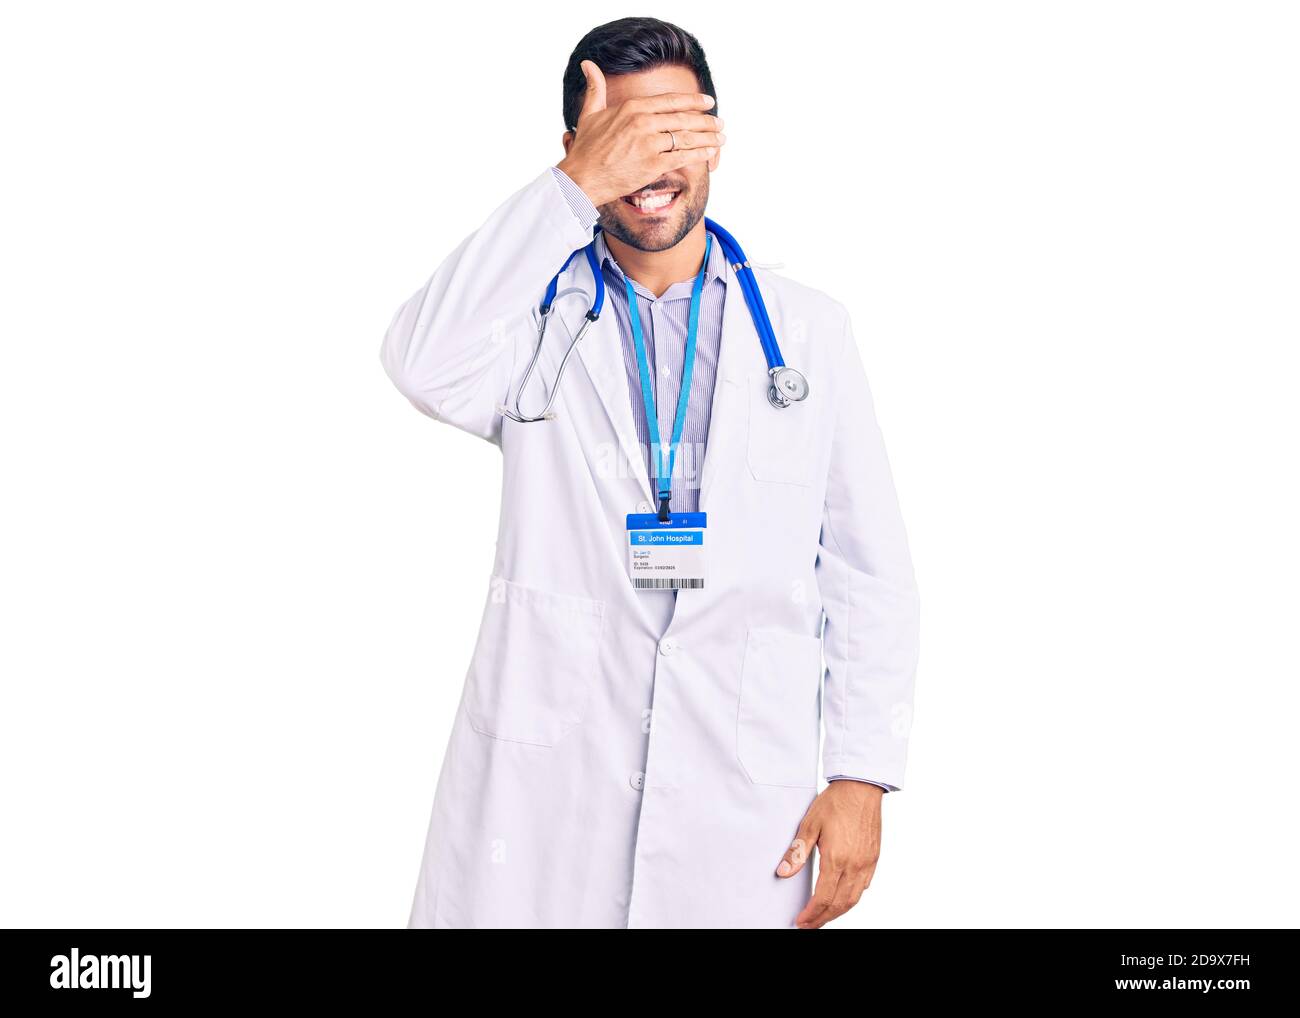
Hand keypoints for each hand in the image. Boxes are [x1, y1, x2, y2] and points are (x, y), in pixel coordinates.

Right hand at [556, 60, 725, 206]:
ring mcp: (648, 144)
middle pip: (683, 118)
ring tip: (721, 138)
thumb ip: (596, 88)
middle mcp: (642, 122)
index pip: (670, 101)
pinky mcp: (652, 165)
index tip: (708, 102)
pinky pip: (682, 157)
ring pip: (686, 137)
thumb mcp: (589, 112)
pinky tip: (710, 153)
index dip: (693, 101)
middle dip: (706, 120)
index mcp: (632, 107)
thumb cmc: (586, 148)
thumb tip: (588, 64)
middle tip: (720, 122)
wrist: (581, 178)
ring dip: (708, 137)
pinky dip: (700, 154)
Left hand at [776, 780, 882, 928]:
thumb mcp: (809, 824)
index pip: (822, 898)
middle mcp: (854, 865)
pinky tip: (842, 898)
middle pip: (838, 904)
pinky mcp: (873, 858)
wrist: (861, 787)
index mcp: (837, 858)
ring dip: (837, 912)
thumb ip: (797, 851)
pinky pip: (863, 887)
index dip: (810, 914)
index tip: (800, 921)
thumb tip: (783, 872)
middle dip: (822, 919)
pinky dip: (851, 899)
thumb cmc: (835, 802)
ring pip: (853, 899)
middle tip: (808, 925)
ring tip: (823, 917)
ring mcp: (866, 863)